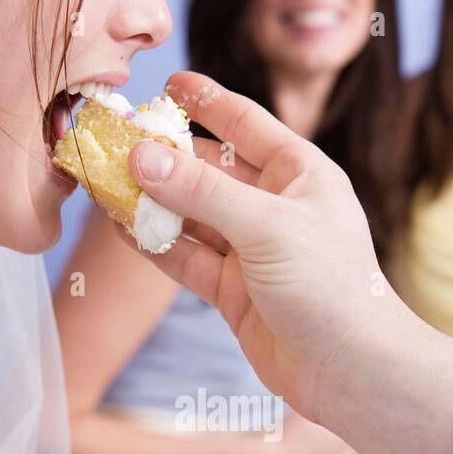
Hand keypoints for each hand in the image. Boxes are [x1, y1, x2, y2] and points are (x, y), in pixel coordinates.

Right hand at [126, 73, 452, 453]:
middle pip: (209, 170)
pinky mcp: (232, 291)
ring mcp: (251, 251)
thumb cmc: (329, 287)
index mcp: (301, 175)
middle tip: (113, 137)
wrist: (350, 371)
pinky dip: (153, 242)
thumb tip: (140, 155)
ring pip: (190, 215)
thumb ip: (201, 192)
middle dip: (163, 155)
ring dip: (149, 200)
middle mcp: (275, 207)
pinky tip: (118, 225)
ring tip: (101, 179)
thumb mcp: (267, 227)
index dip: (207, 102)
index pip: (246, 125)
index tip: (168, 82)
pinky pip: (185, 256)